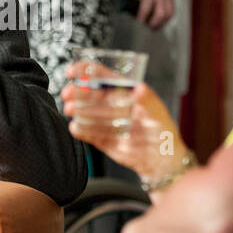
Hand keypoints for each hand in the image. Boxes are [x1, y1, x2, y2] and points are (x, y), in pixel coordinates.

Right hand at [61, 62, 188, 181]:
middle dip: (77, 91)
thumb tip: (139, 87)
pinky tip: (75, 127)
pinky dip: (81, 130)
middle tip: (68, 92)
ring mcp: (108, 123)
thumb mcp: (159, 113)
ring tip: (69, 109)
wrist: (163, 161)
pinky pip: (89, 134)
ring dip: (76, 109)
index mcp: (126, 93)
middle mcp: (114, 106)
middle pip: (91, 94)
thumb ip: (148, 100)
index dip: (88, 71)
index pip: (104, 77)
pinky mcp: (104, 141)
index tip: (74, 70)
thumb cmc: (164, 132)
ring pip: (87, 113)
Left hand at [135, 0, 173, 28]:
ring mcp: (169, 0)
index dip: (141, 18)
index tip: (137, 23)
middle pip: (160, 15)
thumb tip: (136, 16)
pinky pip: (170, 15)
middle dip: (152, 23)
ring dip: (159, 24)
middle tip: (145, 26)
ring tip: (151, 25)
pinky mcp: (173, 3)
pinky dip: (164, 20)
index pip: (146, 10)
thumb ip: (138, 4)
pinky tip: (158, 22)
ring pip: (167, 17)